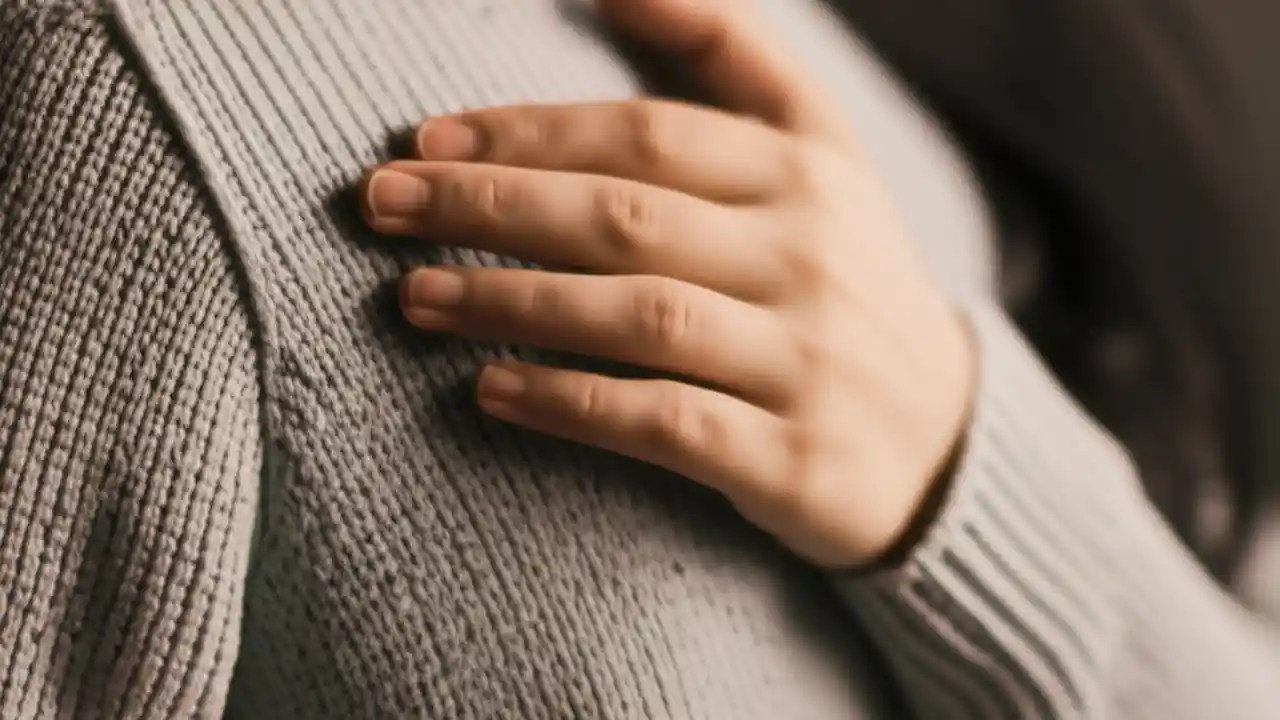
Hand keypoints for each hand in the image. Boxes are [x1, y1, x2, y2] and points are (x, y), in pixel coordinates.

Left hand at [360, 0, 973, 567]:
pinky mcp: (790, 458)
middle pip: (627, 215)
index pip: (648, 134)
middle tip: (383, 206)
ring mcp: (803, 361)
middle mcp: (809, 258)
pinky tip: (489, 390)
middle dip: (492, 204)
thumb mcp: (822, 153)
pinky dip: (571, 402)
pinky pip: (665, 422)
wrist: (941, 438)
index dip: (528, 131)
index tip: (424, 139)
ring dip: (511, 302)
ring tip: (412, 295)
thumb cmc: (846, 279)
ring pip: (638, 315)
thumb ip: (732, 54)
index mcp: (807, 175)